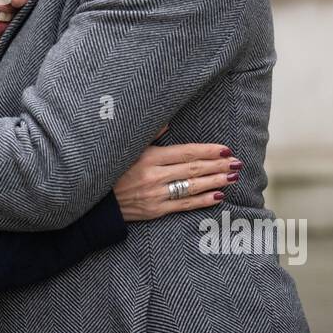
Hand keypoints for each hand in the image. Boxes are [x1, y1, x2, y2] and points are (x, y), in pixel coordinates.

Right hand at [112, 129, 239, 221]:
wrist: (95, 202)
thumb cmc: (112, 170)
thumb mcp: (127, 148)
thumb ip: (149, 135)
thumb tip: (167, 121)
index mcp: (149, 157)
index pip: (186, 153)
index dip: (208, 151)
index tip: (225, 149)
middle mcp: (154, 176)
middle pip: (194, 169)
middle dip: (218, 165)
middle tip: (237, 163)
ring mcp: (156, 195)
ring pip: (193, 187)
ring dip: (216, 182)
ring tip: (233, 177)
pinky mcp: (155, 210)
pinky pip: (185, 205)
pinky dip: (203, 200)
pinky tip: (218, 196)